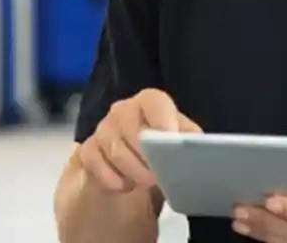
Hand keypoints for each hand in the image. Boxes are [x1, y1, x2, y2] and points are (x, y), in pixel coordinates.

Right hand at [77, 88, 200, 195]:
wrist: (131, 172)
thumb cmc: (160, 153)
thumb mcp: (177, 144)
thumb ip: (187, 138)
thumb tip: (199, 144)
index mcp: (149, 103)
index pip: (153, 100)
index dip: (162, 117)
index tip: (169, 137)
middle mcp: (123, 111)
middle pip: (129, 125)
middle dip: (145, 152)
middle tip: (159, 174)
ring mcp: (102, 130)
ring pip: (114, 148)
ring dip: (132, 170)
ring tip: (147, 184)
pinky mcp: (87, 151)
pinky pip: (95, 164)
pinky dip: (112, 179)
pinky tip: (125, 187)